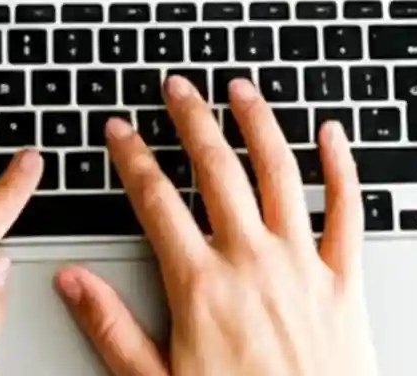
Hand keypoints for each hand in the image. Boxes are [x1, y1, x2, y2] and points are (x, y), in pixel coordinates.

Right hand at [56, 77, 377, 375]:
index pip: (156, 201)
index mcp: (201, 286)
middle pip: (216, 170)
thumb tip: (70, 282)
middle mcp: (252, 262)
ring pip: (279, 173)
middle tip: (177, 88)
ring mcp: (302, 264)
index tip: (120, 131)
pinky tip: (330, 133)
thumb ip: (112, 327)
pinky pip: (346, 208)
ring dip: (258, 123)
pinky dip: (341, 165)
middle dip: (192, 120)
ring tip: (241, 90)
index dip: (133, 158)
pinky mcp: (345, 279)